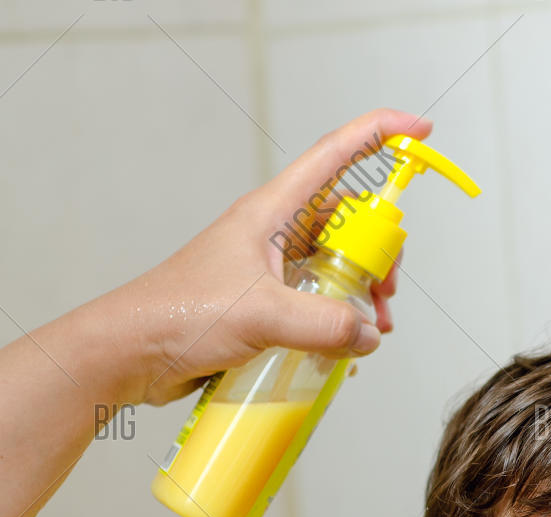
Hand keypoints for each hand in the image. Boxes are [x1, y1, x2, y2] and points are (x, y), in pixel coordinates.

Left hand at [105, 108, 432, 407]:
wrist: (132, 353)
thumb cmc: (178, 315)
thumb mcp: (261, 315)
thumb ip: (324, 324)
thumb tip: (366, 333)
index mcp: (272, 213)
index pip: (335, 156)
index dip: (379, 135)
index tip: (419, 129)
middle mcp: (275, 234)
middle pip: (349, 220)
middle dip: (379, 252)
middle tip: (385, 292)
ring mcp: (272, 269)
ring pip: (338, 264)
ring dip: (363, 293)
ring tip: (370, 330)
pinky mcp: (267, 304)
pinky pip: (319, 301)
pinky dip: (340, 320)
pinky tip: (343, 349)